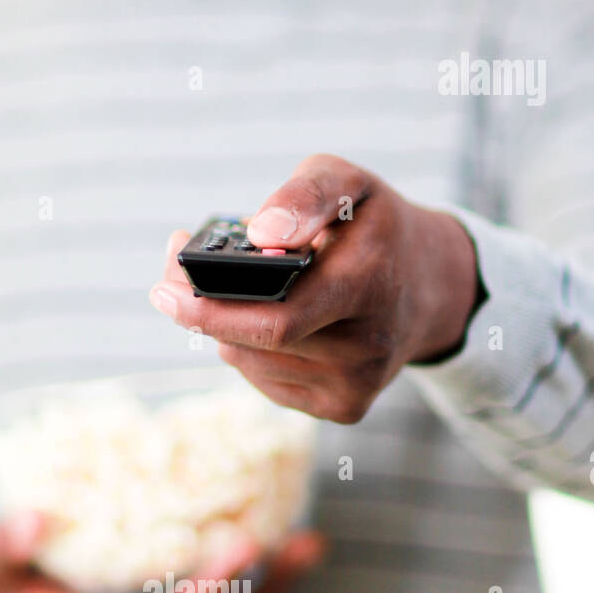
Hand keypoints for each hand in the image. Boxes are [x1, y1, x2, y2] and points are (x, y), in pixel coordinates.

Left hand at [149, 154, 481, 423]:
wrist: (429, 287)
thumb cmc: (374, 227)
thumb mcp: (348, 182)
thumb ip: (305, 193)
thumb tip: (262, 233)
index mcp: (369, 284)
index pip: (276, 317)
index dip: (211, 308)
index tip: (164, 290)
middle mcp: (366, 347)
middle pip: (253, 346)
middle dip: (201, 315)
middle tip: (169, 287)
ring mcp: (355, 387)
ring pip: (250, 365)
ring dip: (224, 330)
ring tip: (228, 293)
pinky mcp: (344, 410)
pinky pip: (266, 382)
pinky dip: (250, 352)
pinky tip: (263, 324)